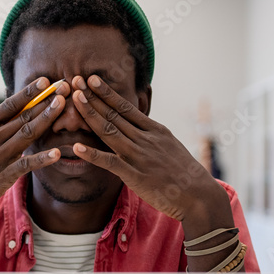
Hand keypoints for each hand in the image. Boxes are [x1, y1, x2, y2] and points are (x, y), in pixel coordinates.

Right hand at [0, 77, 70, 224]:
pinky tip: (57, 153)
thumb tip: (11, 119)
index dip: (29, 92)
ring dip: (46, 119)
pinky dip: (41, 159)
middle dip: (45, 100)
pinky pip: (24, 166)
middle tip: (65, 87)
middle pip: (22, 116)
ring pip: (25, 134)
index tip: (46, 80)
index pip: (8, 105)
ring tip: (63, 105)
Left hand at [68, 75, 225, 222]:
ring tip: (75, 99)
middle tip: (75, 80)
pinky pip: (110, 163)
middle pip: (113, 115)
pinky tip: (77, 147)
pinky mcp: (135, 175)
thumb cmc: (184, 173)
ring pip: (110, 131)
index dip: (107, 93)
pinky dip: (93, 155)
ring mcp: (139, 156)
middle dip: (93, 97)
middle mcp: (145, 139)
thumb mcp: (170, 145)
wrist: (199, 194)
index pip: (125, 107)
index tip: (92, 79)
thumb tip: (140, 125)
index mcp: (154, 130)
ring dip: (91, 114)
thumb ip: (152, 135)